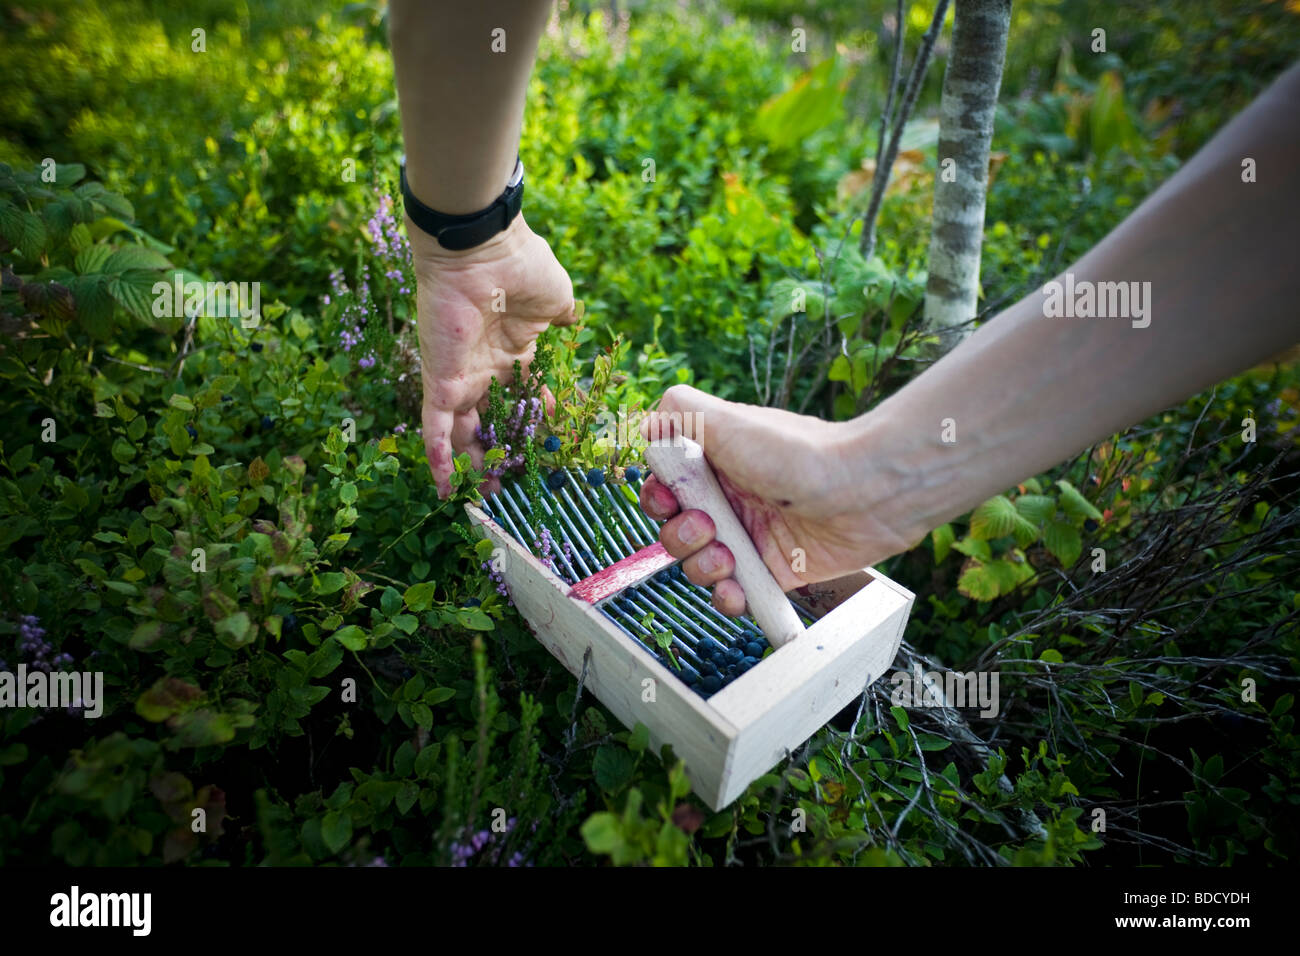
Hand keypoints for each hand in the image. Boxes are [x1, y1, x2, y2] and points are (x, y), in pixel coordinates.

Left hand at [410, 214, 576, 497]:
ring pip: (464, 431)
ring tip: (484, 494)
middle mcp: (486, 367)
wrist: (482, 248)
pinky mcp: (440, 381)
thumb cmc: (522, 265)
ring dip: (472, 463)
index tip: (552, 440)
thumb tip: (572, 320)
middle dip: (501, 449)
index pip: (525, 395)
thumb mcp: (557, 296)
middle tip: (510, 479)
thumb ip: (563, 316)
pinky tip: (445, 488)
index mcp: (515, 349)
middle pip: (492, 419)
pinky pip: (435, 426)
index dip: (537, 419)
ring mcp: (461, 376)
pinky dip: (437, 456)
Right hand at [638, 385, 921, 615]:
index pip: (667, 488)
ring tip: (727, 558)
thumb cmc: (799, 453)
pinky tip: (735, 591)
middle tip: (706, 527)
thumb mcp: (728, 420)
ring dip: (701, 567)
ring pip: (700, 565)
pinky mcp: (774, 572)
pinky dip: (727, 598)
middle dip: (679, 536)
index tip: (668, 500)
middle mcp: (732, 499)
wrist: (865, 491)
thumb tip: (646, 425)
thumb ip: (680, 414)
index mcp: (717, 463)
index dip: (659, 499)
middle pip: (677, 530)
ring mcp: (751, 537)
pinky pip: (735, 595)